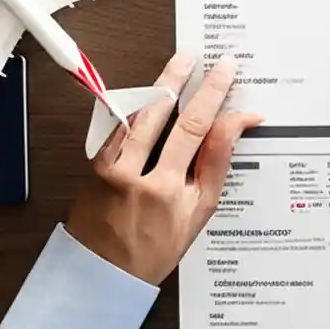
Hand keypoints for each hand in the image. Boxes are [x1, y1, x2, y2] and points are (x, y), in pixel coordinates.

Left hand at [66, 53, 261, 283]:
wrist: (102, 271)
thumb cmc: (153, 250)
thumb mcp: (197, 215)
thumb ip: (214, 166)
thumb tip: (234, 126)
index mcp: (168, 191)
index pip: (198, 131)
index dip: (216, 98)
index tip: (230, 74)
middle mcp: (137, 175)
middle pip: (167, 113)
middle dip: (189, 80)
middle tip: (206, 57)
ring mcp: (111, 167)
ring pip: (139, 114)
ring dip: (161, 84)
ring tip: (180, 62)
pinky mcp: (95, 164)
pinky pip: (118, 126)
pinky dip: (135, 105)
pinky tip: (149, 89)